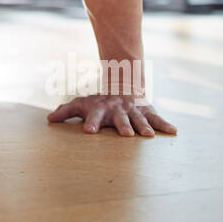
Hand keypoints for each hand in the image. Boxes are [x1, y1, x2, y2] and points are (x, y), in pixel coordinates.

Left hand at [47, 94, 176, 136]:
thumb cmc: (99, 101)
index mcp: (101, 109)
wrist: (122, 86)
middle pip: (120, 119)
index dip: (91, 123)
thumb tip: (49, 119)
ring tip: (149, 135)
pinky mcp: (147, 112)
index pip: (93, 116)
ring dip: (144, 127)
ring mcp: (134, 111)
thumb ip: (66, 111)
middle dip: (123, 126)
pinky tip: (173, 131)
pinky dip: (165, 124)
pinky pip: (157, 119)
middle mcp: (118, 110)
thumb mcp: (81, 104)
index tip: (88, 132)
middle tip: (125, 134)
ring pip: (139, 119)